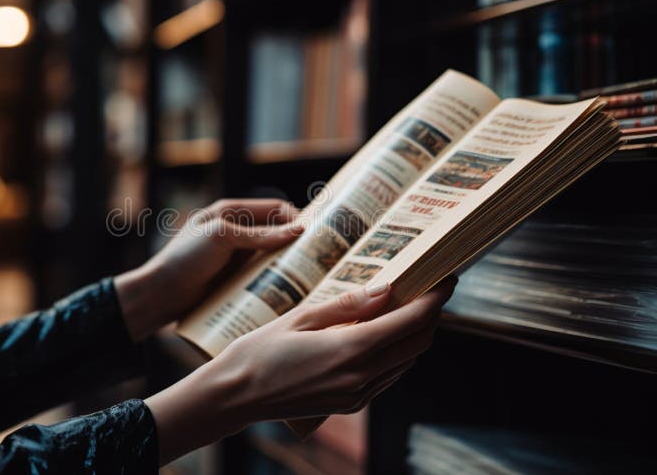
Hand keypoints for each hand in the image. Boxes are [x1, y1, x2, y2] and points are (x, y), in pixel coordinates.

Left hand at [115, 198, 302, 340]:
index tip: (316, 235)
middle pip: (276, 231)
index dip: (296, 217)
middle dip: (297, 242)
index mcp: (230, 211)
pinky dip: (276, 278)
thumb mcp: (223, 238)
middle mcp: (235, 230)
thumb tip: (298, 229)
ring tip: (310, 276)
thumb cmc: (185, 259)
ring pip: (272, 255)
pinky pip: (261, 274)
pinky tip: (288, 289)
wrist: (159, 294)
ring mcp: (235, 255)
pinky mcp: (233, 277)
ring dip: (288, 263)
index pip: (273, 208)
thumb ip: (259, 234)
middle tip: (319, 257)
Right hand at [145, 276, 457, 464]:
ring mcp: (357, 395)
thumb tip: (387, 290)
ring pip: (406, 362)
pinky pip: (388, 376)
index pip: (410, 322)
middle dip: (431, 315)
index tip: (446, 279)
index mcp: (350, 350)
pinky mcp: (350, 403)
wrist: (237, 394)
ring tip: (409, 306)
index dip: (434, 300)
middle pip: (418, 344)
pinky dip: (396, 353)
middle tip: (430, 289)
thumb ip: (348, 304)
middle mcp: (361, 377)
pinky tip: (384, 334)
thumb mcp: (302, 317)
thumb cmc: (261, 351)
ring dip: (415, 335)